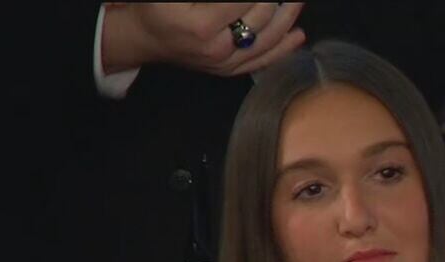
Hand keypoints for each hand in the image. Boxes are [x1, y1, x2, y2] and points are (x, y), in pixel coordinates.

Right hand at [102, 3, 306, 76]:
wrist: (147, 39)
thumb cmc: (158, 8)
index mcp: (200, 25)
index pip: (241, 2)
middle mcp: (216, 48)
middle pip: (259, 19)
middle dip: (276, 0)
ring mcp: (225, 63)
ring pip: (267, 41)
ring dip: (287, 19)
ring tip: (297, 2)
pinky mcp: (230, 71)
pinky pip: (263, 61)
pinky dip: (283, 48)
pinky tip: (297, 35)